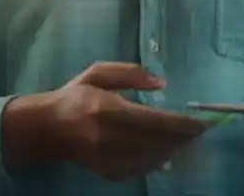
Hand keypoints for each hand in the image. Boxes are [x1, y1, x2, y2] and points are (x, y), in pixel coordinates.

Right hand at [0, 62, 207, 181]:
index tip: (198, 122)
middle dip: (180, 138)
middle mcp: (103, 135)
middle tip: (199, 131)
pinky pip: (136, 170)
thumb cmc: (75, 96)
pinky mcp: (103, 171)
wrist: (45, 128)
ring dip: (171, 150)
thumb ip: (129, 73)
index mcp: (103, 107)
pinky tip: (166, 153)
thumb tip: (161, 83)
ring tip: (187, 141)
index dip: (177, 123)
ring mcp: (102, 157)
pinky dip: (155, 162)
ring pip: (147, 158)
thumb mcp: (97, 73)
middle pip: (152, 141)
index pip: (148, 119)